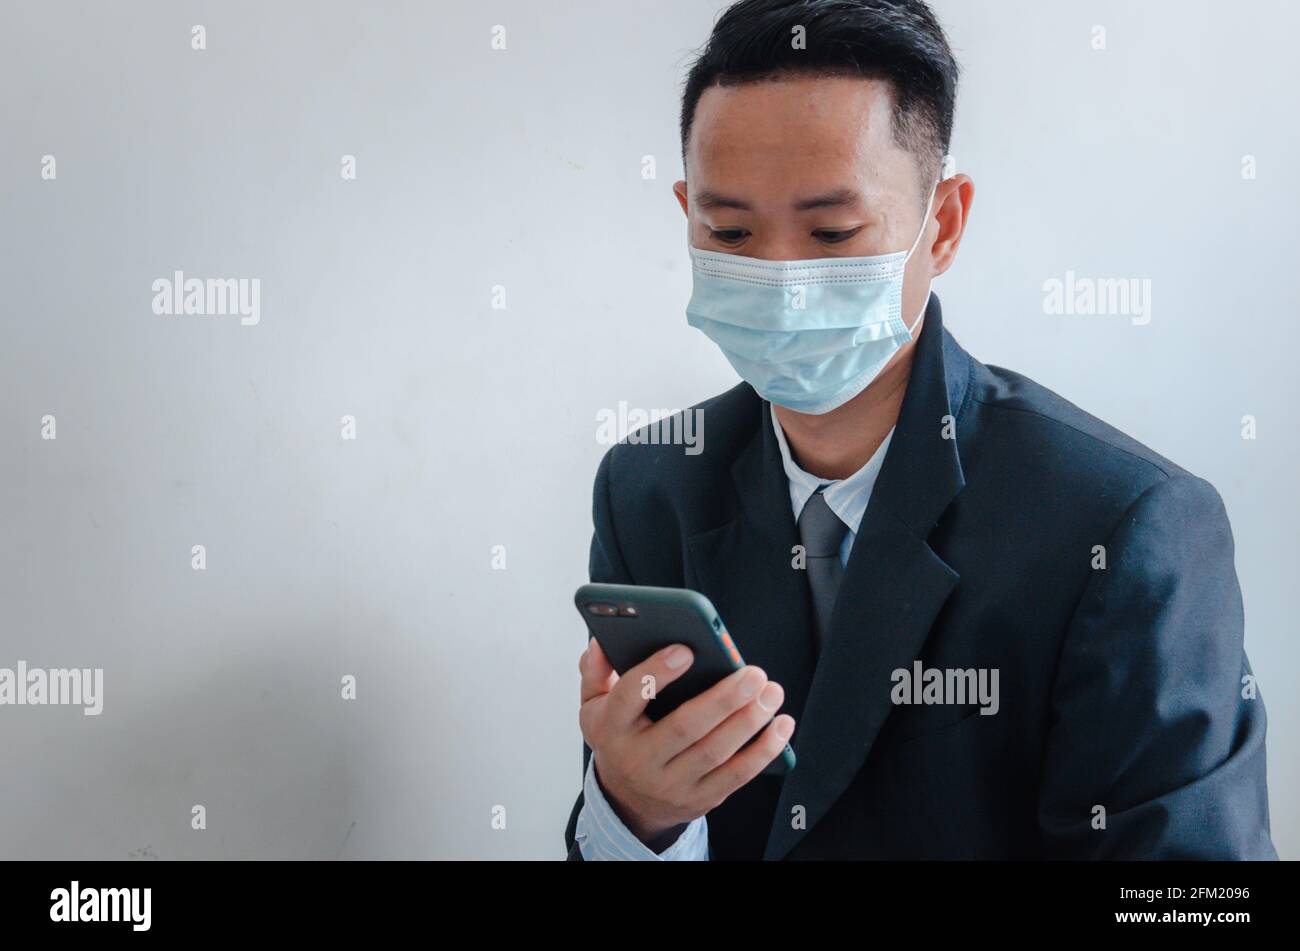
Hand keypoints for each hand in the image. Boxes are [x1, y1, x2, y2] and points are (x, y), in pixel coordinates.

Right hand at [578, 638, 794, 844]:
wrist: (628, 801)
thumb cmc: (619, 738)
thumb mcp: (594, 705)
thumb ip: (596, 670)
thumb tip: (601, 641)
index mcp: (611, 728)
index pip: (629, 698)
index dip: (656, 673)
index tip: (686, 649)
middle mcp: (639, 760)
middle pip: (684, 728)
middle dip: (723, 699)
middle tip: (753, 673)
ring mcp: (671, 784)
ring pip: (715, 752)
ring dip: (749, 721)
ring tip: (771, 692)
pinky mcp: (699, 800)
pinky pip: (736, 776)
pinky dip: (764, 750)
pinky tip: (781, 725)